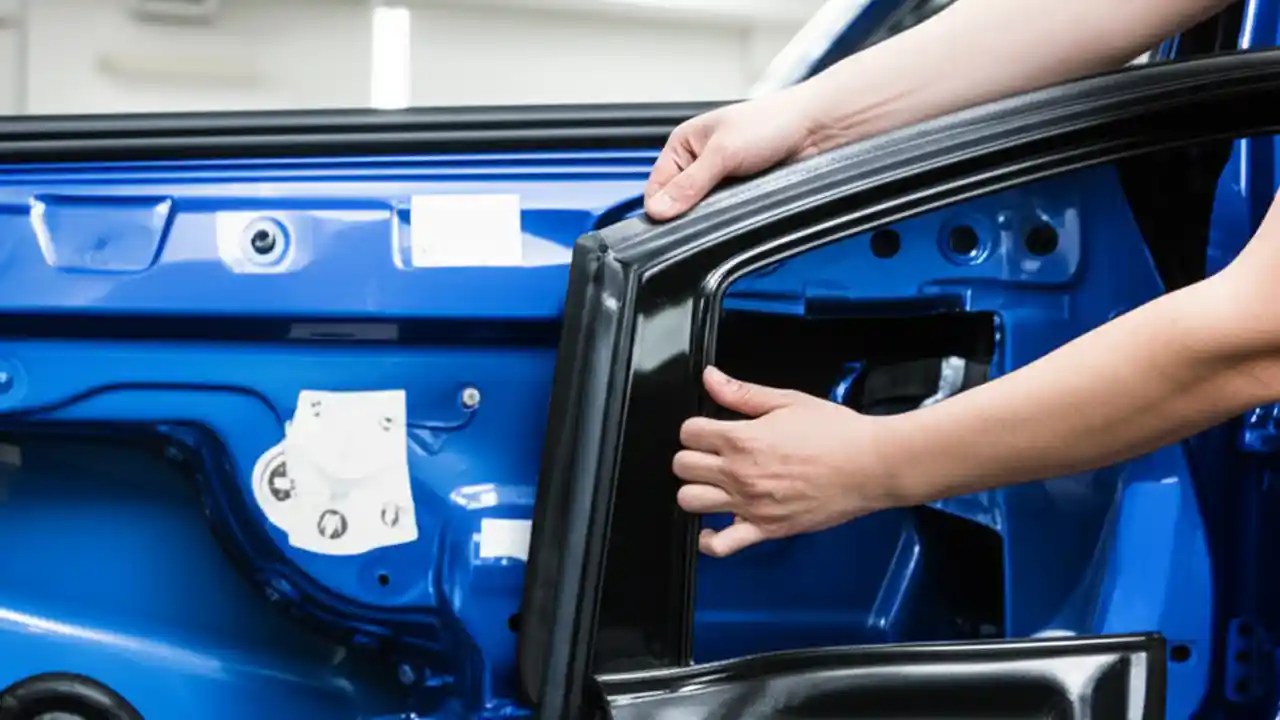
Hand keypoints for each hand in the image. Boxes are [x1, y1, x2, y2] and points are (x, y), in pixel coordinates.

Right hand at [644, 88, 820, 221]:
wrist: (815, 129)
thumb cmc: (771, 122)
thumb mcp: (722, 153)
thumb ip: (689, 184)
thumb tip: (658, 210)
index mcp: (684, 144)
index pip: (655, 186)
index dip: (660, 206)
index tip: (667, 223)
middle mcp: (698, 162)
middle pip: (676, 202)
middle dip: (685, 213)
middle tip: (700, 217)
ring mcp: (719, 180)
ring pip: (700, 211)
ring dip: (709, 216)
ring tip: (723, 212)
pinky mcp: (739, 194)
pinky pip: (723, 214)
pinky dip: (727, 217)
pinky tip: (734, 216)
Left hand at [674, 366, 909, 556]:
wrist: (870, 466)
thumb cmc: (836, 432)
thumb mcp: (788, 401)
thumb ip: (742, 393)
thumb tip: (710, 378)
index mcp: (742, 439)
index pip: (688, 432)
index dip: (696, 428)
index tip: (709, 430)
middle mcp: (739, 474)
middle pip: (682, 466)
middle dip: (692, 456)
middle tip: (712, 455)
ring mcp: (750, 505)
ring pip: (690, 501)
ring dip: (696, 490)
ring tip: (715, 484)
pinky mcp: (766, 530)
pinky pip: (721, 545)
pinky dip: (709, 540)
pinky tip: (714, 525)